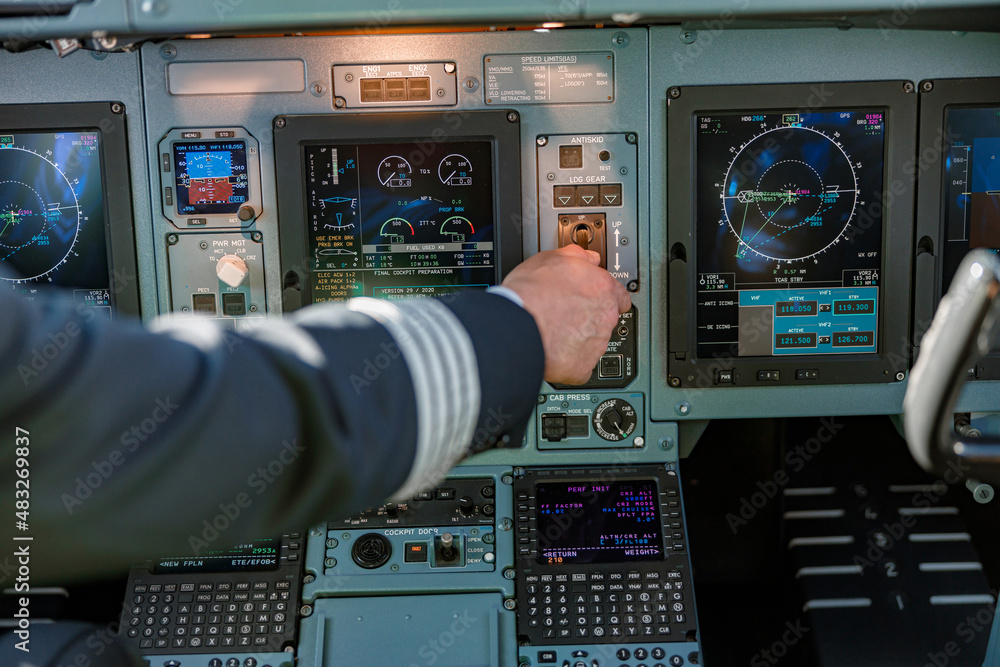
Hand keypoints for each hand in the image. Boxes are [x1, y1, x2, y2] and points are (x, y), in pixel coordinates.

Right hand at [502, 244, 630, 383]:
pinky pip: (580, 364)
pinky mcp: (584, 366)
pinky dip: (569, 358)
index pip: (620, 295)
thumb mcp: (552, 258)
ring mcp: (596, 344)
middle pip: (605, 319)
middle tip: (566, 314)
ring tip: (554, 330)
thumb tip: (588, 258)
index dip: (604, 296)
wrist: (516, 327)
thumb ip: (577, 256)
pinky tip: (553, 348)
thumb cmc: (530, 293)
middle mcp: (605, 316)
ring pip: (593, 342)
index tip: (594, 298)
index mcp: (602, 288)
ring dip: (578, 337)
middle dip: (588, 317)